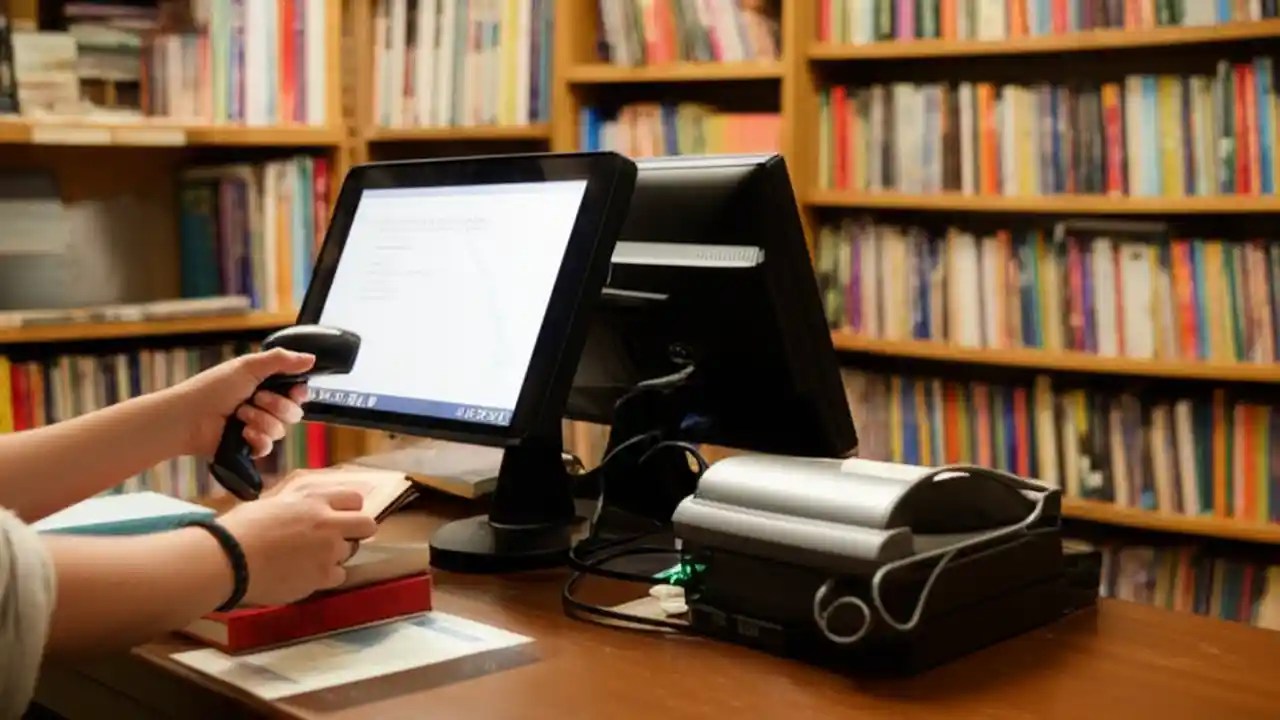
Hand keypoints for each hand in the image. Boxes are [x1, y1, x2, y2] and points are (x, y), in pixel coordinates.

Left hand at [177, 348, 315, 458]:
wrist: (188, 417)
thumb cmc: (212, 388)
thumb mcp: (249, 366)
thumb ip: (282, 360)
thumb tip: (312, 357)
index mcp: (264, 384)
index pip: (297, 392)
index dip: (298, 393)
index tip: (294, 391)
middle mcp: (263, 406)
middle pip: (294, 412)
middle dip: (277, 406)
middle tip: (256, 398)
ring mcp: (256, 427)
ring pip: (281, 430)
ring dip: (262, 421)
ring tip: (240, 415)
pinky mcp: (248, 447)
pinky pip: (268, 447)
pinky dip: (257, 439)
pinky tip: (242, 433)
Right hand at [218, 485, 377, 605]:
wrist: (228, 560)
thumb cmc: (242, 528)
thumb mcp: (274, 500)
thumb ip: (301, 498)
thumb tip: (318, 498)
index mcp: (314, 499)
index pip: (355, 498)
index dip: (348, 509)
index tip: (338, 517)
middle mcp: (328, 522)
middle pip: (368, 525)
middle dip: (357, 531)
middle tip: (338, 539)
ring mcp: (329, 551)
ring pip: (351, 552)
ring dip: (336, 555)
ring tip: (308, 558)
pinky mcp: (323, 576)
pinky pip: (339, 576)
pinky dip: (326, 577)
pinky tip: (305, 574)